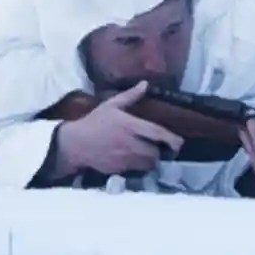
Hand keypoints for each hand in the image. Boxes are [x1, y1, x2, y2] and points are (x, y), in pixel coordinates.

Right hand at [53, 81, 183, 177]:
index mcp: (130, 125)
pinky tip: (131, 159)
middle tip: (157, 147)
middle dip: (159, 151)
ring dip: (150, 160)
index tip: (179, 143)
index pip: (157, 134)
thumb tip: (145, 84)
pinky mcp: (119, 170)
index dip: (172, 140)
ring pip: (147, 164)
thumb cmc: (94, 122)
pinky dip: (137, 166)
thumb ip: (130, 96)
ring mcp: (124, 159)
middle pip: (155, 153)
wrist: (75, 144)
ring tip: (145, 153)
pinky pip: (135, 170)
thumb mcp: (111, 105)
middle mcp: (130, 143)